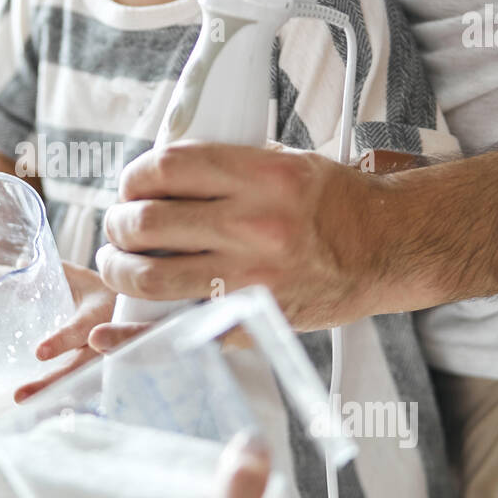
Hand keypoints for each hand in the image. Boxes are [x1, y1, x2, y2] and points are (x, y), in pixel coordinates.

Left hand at [13, 261, 149, 401]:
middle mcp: (103, 341)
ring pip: (78, 382)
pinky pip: (81, 387)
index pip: (79, 329)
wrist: (137, 310)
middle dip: (49, 382)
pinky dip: (60, 397)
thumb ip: (54, 271)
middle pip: (77, 366)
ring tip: (22, 400)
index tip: (39, 353)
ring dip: (51, 393)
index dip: (61, 340)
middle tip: (19, 395)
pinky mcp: (98, 374)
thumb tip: (18, 265)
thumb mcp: (82, 278)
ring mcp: (102, 361)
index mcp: (99, 313)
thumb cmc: (101, 292)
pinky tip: (35, 405)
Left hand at [94, 140, 383, 330]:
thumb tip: (160, 175)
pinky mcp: (253, 319)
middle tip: (118, 226)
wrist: (389, 248)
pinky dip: (135, 335)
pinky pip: (181, 329)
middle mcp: (254, 225)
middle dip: (117, 224)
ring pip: (151, 278)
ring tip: (117, 263)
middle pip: (148, 223)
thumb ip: (227, 167)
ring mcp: (251, 278)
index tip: (131, 186)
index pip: (167, 168)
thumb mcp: (286, 162)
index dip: (134, 177)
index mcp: (261, 177)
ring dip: (118, 270)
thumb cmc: (336, 202)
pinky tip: (108, 333)